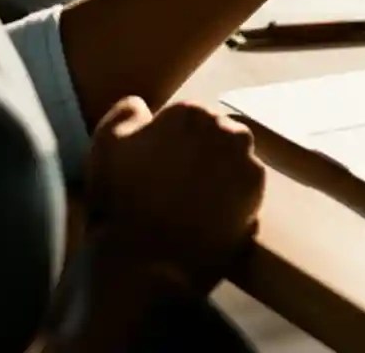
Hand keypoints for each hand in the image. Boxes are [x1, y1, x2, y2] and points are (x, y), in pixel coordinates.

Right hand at [86, 97, 265, 288]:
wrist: (145, 259)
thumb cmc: (121, 200)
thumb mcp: (107, 144)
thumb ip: (127, 112)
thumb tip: (142, 105)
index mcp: (190, 113)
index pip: (191, 120)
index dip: (175, 145)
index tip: (163, 167)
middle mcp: (226, 130)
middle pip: (219, 136)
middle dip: (204, 155)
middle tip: (179, 186)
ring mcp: (246, 160)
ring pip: (235, 160)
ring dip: (221, 175)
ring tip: (193, 203)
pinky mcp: (257, 192)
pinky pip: (246, 188)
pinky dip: (233, 198)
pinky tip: (208, 215)